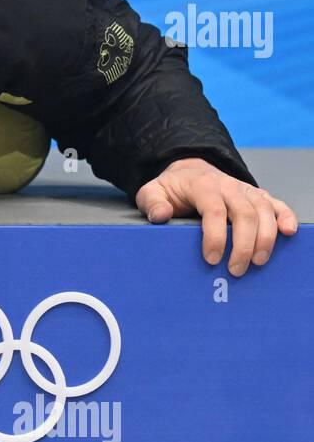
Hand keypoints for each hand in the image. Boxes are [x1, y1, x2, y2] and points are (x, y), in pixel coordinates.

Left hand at [135, 157, 297, 275]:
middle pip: (244, 213)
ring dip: (265, 238)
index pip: (214, 210)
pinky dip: (286, 216)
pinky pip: (276, 204)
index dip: (215, 236)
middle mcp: (228, 185)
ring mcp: (245, 190)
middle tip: (235, 270)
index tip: (212, 259)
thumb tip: (161, 216)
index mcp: (202, 185)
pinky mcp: (257, 196)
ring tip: (259, 262)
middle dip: (242, 245)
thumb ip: (153, 203)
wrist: (190, 172)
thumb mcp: (152, 192)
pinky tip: (289, 232)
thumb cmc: (172, 189)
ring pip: (264, 210)